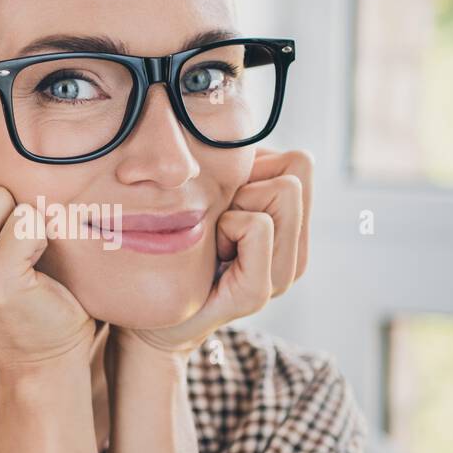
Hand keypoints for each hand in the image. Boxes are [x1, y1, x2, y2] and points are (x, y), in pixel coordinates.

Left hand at [112, 148, 312, 359]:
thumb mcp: (212, 202)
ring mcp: (282, 274)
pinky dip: (229, 228)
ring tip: (214, 240)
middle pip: (297, 167)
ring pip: (283, 190)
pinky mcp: (258, 291)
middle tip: (219, 221)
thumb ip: (237, 175)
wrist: (153, 320)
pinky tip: (211, 255)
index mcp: (290, 229)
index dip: (257, 166)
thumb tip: (237, 133)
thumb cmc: (177, 253)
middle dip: (249, 181)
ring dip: (237, 205)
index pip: (299, 162)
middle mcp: (295, 252)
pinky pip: (256, 225)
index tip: (225, 199)